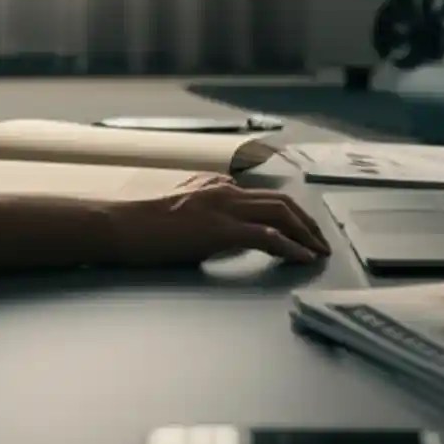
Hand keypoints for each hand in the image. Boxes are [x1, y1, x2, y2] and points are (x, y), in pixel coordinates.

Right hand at [109, 183, 331, 266]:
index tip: (302, 230)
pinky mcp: (221, 229)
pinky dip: (290, 246)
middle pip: (281, 201)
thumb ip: (208, 216)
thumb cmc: (144, 227)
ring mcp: (225, 207)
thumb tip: (228, 235)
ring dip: (306, 233)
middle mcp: (226, 190)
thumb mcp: (182, 213)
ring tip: (319, 251)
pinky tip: (302, 258)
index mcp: (217, 185)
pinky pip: (267, 236)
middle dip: (307, 221)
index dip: (289, 214)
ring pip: (281, 213)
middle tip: (321, 242)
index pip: (263, 197)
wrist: (122, 227)